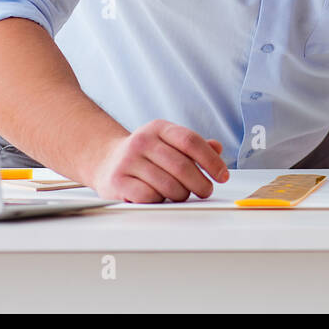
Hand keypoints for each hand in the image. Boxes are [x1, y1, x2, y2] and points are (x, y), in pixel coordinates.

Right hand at [88, 119, 228, 202]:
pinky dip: (160, 200)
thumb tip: (217, 149)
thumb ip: (193, 146)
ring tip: (181, 195)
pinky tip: (160, 197)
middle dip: (200, 184)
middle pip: (182, 166)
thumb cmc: (144, 155)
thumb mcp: (168, 143)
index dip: (211, 161)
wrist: (105, 160)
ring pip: (168, 185)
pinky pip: (150, 197)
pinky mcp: (118, 181)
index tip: (222, 175)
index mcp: (158, 128)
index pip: (191, 141)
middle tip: (206, 190)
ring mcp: (128, 161)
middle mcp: (142, 141)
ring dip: (181, 195)